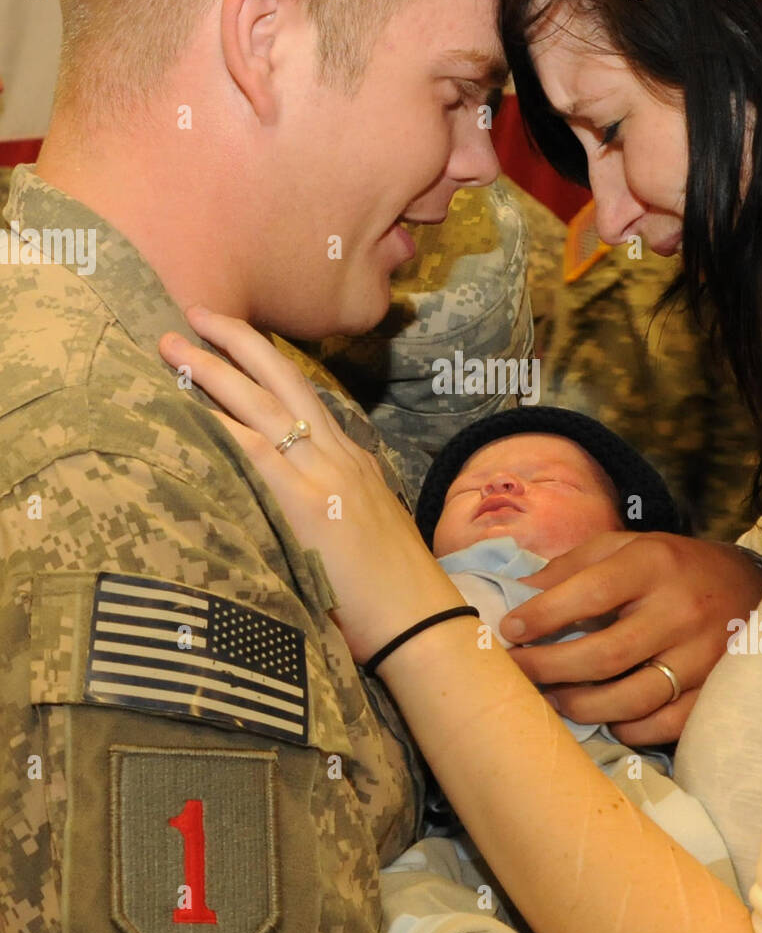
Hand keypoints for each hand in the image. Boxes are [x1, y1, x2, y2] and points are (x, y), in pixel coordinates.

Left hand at [158, 306, 462, 660]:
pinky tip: (185, 408)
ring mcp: (323, 474)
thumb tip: (300, 506)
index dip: (264, 361)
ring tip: (171, 346)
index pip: (303, 395)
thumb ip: (335, 505)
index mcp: (354, 459)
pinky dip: (218, 423)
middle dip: (235, 340)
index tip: (233, 340)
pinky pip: (254, 451)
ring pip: (261, 403)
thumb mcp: (367, 529)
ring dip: (212, 370)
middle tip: (193, 312)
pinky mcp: (306, 503)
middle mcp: (338, 454)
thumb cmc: (393, 591)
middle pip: (282, 378)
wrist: (420, 620)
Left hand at [499, 531, 761, 744]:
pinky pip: (663, 725)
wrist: (746, 585)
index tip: (509, 630)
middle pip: (605, 654)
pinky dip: (626, 728)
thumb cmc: (668, 566)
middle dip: (549, 668)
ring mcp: (702, 656)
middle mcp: (680, 611)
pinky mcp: (715, 692)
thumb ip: (570, 567)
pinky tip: (604, 716)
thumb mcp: (623, 548)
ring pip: (632, 699)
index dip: (543, 615)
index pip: (590, 593)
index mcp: (653, 565)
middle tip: (518, 672)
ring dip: (581, 705)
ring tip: (552, 697)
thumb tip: (517, 595)